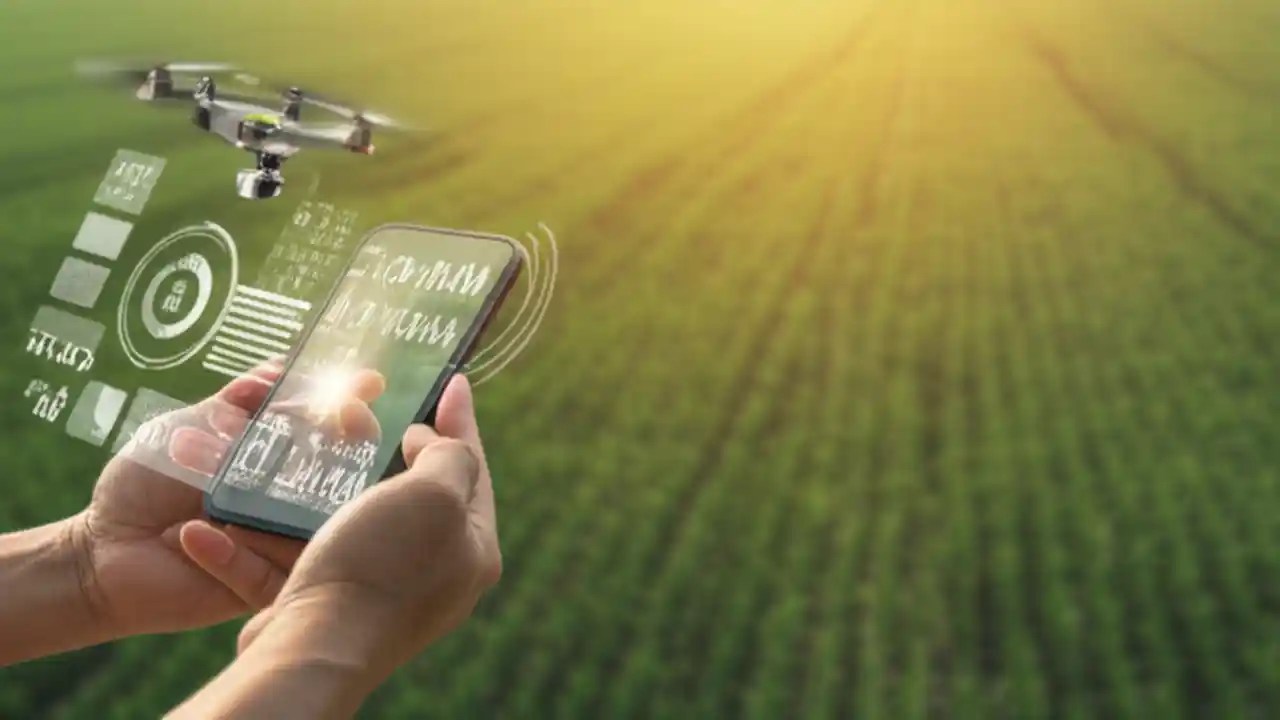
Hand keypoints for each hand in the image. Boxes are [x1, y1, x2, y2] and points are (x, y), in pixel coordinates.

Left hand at [69, 364, 384, 638]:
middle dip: (347, 449)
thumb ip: (236, 403)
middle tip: (342, 429)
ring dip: (280, 502)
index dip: (354, 406)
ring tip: (225, 497)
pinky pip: (275, 571)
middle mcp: (290, 497)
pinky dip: (233, 552)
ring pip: (319, 525)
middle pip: (345, 474)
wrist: (104, 547)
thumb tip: (283, 369)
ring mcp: (283, 542)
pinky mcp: (266, 585)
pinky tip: (191, 534)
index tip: (368, 384)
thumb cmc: (146, 483)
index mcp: (279, 456)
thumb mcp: (189, 428)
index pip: (334, 429)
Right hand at [230, 375, 499, 673]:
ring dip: (316, 483)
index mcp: (472, 548)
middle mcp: (433, 574)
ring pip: (346, 520)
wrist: (315, 652)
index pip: (472, 468)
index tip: (452, 379)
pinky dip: (256, 537)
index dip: (461, 418)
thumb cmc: (380, 568)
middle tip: (372, 405)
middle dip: (389, 446)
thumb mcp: (436, 494)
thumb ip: (450, 457)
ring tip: (301, 441)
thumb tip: (430, 442)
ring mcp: (379, 592)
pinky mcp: (327, 606)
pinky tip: (221, 519)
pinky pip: (290, 557)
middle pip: (414, 493)